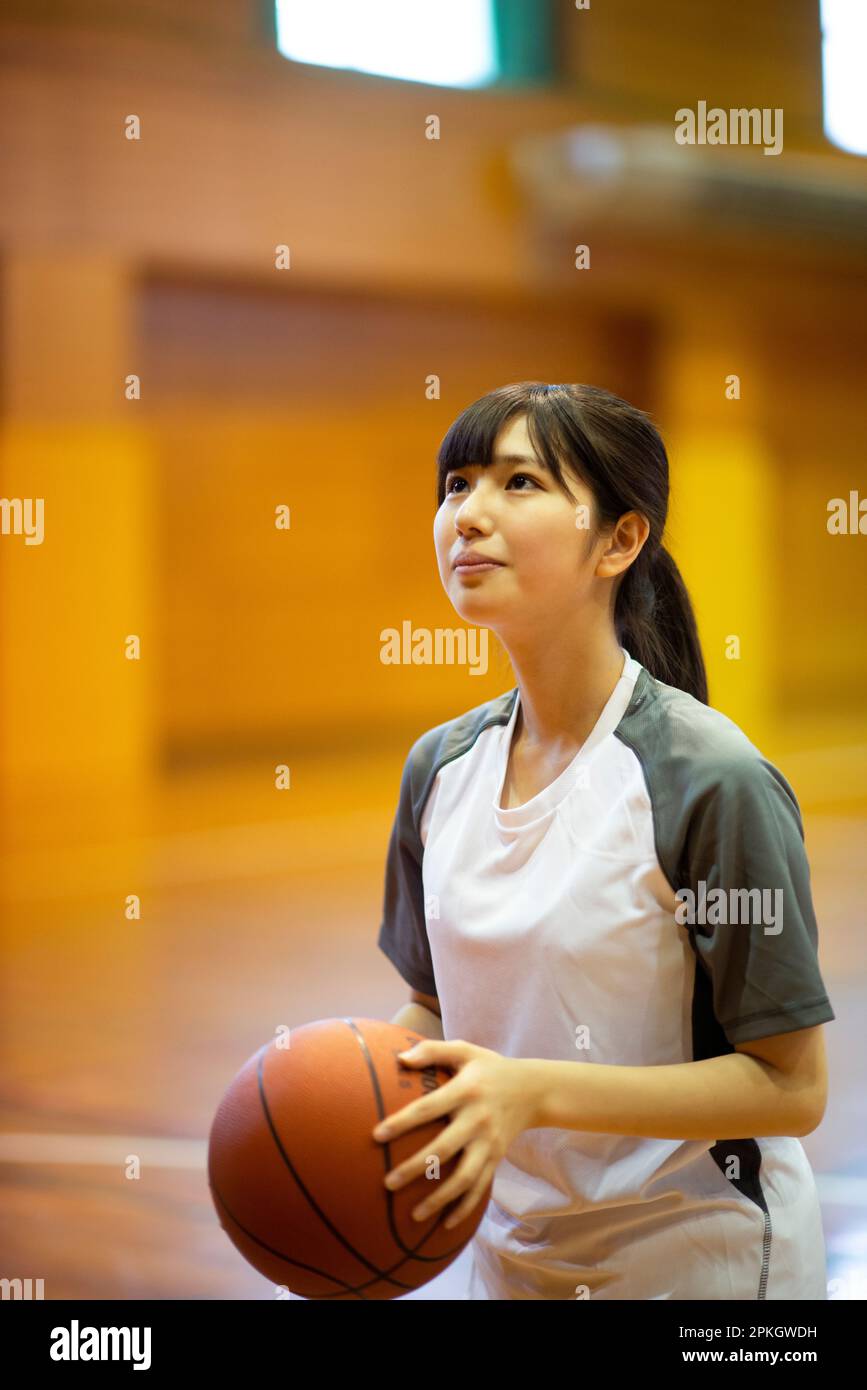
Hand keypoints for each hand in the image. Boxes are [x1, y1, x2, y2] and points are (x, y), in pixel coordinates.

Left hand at [371, 1039, 536, 1228]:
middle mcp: (478, 1119)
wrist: (534, 1090)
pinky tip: (445, 1224)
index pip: (428, 1108)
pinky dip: (465, 1208)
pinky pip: (481, 1188)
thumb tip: (400, 1058)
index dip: (402, 1122)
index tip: (377, 1135)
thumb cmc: (490, 1068)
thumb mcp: (466, 1051)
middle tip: (388, 1183)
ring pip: (464, 1178)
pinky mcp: (496, 1158)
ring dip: (439, 1199)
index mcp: (466, 1091)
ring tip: (414, 1214)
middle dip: (415, 1168)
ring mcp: (489, 1143)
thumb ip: (433, 1051)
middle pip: (443, 1149)